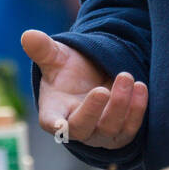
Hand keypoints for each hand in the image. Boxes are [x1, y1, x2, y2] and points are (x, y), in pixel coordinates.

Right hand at [21, 29, 147, 149]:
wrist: (94, 77)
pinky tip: (140, 87)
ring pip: (111, 130)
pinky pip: (130, 129)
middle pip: (83, 129)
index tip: (59, 125)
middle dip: (93, 110)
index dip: (55, 125)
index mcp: (54, 112)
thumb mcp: (56, 57)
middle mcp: (77, 127)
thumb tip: (28, 35)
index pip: (52, 123)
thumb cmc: (68, 71)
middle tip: (103, 89)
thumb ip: (43, 49)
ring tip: (126, 76)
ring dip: (121, 105)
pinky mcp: (120, 134)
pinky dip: (137, 110)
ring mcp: (99, 134)